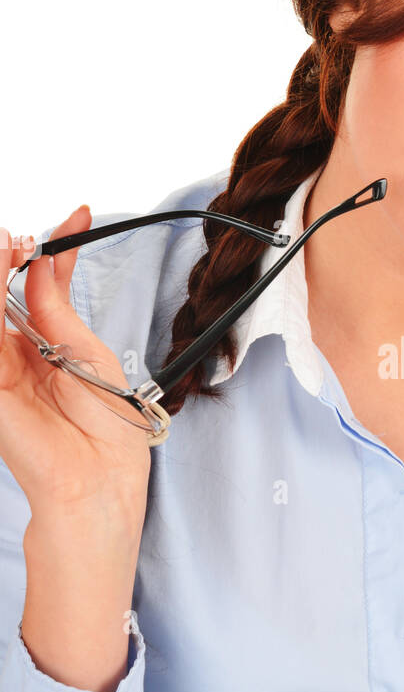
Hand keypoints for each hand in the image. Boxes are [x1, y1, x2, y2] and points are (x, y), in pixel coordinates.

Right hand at [0, 207, 151, 515]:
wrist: (101, 478)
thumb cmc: (105, 428)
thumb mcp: (86, 352)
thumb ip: (55, 308)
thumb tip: (42, 261)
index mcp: (38, 348)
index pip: (33, 286)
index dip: (51, 248)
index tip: (79, 213)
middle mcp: (10, 356)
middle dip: (6, 256)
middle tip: (24, 233)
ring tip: (9, 243)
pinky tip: (1, 268)